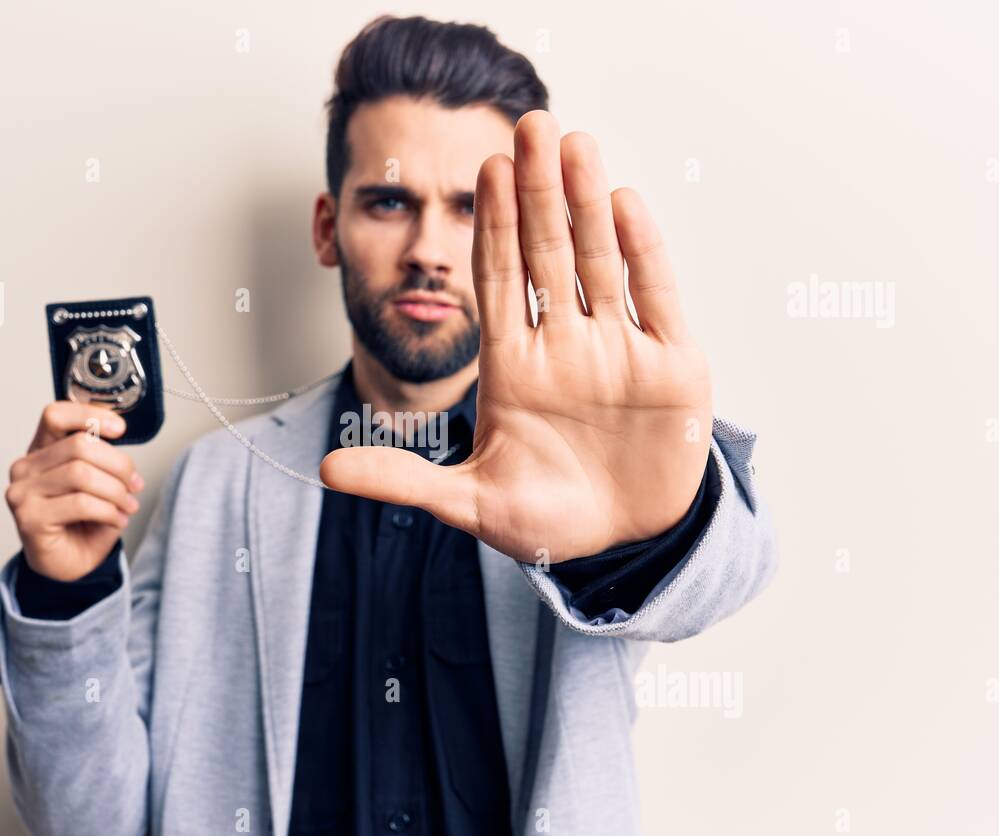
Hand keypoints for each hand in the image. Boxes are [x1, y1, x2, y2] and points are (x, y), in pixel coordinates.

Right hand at [5, 402, 144, 580]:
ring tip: (128, 505)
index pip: (56, 416)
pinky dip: (108, 511)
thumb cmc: (81, 522)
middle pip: (79, 446)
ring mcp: (23, 493)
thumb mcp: (97, 483)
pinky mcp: (29, 518)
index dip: (90, 415)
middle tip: (135, 485)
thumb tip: (122, 444)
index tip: (120, 429)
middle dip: (118, 465)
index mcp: (41, 451)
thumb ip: (101, 459)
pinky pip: (80, 504)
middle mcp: (25, 468)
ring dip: (115, 491)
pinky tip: (117, 519)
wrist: (67, 563)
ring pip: (81, 474)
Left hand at [319, 111, 712, 563]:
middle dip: (537, 192)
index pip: (499, 280)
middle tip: (529, 124)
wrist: (624, 548)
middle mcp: (564, 347)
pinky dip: (643, 253)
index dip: (492, 226)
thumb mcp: (471, 504)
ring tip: (574, 144)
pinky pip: (656, 299)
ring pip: (600, 262)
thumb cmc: (548, 523)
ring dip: (588, 204)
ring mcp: (618, 351)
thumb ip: (405, 482)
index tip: (481, 168)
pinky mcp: (672, 367)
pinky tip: (624, 203)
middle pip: (548, 255)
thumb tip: (326, 470)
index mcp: (514, 369)